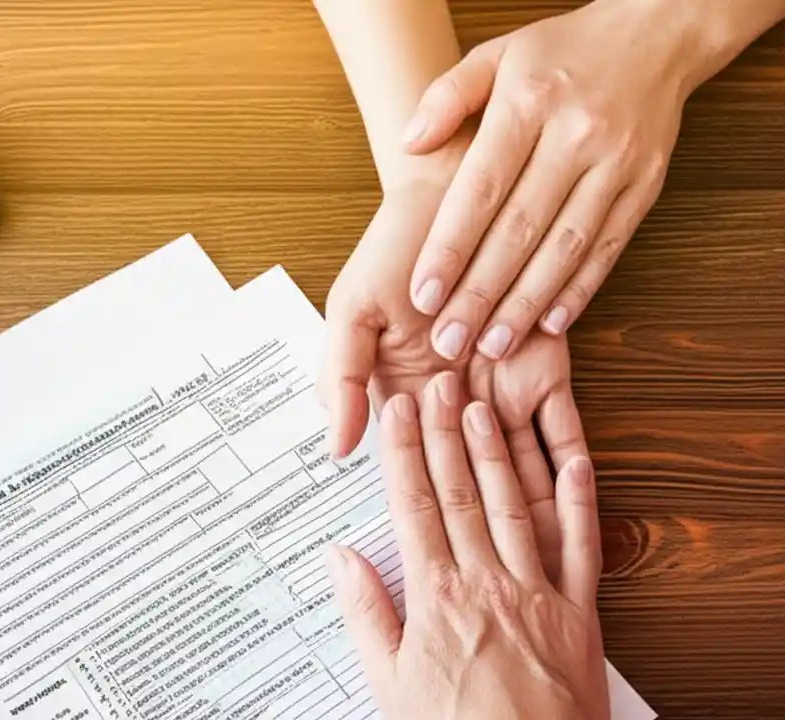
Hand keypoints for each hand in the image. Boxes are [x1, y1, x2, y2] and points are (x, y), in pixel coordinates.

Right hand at [323, 183, 587, 578]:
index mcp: (403, 401)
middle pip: (465, 479)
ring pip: (514, 466)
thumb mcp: (347, 314)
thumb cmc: (392, 253)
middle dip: (472, 526)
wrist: (455, 196)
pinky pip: (561, 429)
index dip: (409, 505)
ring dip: (520, 508)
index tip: (409, 553)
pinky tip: (572, 498)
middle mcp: (454, 408)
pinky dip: (568, 462)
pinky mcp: (544, 372)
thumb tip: (338, 445)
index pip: (407, 468)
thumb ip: (341, 377)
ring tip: (527, 566)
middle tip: (477, 584)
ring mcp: (500, 393)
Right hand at [325, 376, 607, 719]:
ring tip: (483, 406)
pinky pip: (581, 548)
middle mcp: (485, 583)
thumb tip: (339, 557)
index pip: (413, 506)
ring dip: (497, 452)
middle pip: (460, 494)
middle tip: (439, 384)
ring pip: (514, 506)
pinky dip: (580, 503)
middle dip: (446, 434)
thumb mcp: (389, 681)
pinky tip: (574, 462)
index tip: (397, 412)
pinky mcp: (578, 614)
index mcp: (435, 596)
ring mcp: (535, 593)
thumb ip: (366, 614)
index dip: (404, 452)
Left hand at [402, 0, 709, 360]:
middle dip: (481, 293)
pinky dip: (580, 288)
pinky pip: (610, 246)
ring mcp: (618, 162)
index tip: (423, 293)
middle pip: (521, 229)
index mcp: (529, 103)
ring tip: (492, 344)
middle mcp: (577, 135)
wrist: (656, 32)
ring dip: (527, 303)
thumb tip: (409, 144)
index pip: (482, 188)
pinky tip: (550, 323)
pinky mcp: (647, 185)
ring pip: (566, 247)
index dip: (451, 246)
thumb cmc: (560, 52)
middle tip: (449, 342)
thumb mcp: (495, 54)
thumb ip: (446, 97)